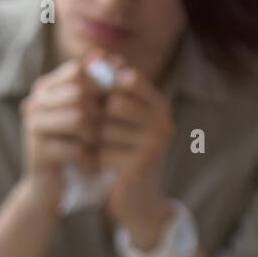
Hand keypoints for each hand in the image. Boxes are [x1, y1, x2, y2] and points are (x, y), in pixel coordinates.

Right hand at [19, 58, 105, 212]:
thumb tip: (115, 56)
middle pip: (80, 93)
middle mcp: (34, 103)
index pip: (78, 71)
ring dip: (95, 136)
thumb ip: (99, 86)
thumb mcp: (88, 113)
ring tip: (96, 148)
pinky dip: (90, 159)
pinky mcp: (37, 153)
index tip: (108, 106)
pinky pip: (76, 148)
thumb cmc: (74, 145)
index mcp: (44, 88)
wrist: (51, 188)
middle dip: (99, 114)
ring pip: (79, 118)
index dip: (100, 86)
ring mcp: (32, 128)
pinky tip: (91, 165)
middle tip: (103, 132)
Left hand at [100, 58, 174, 246]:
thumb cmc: (124, 154)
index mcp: (160, 105)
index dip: (105, 88)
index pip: (129, 77)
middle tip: (95, 131)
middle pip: (115, 101)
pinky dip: (94, 159)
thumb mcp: (120, 118)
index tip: (95, 104)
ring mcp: (154, 144)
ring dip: (94, 140)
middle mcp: (163, 121)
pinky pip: (102, 151)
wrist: (137, 203)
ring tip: (100, 151)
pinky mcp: (140, 166)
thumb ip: (109, 87)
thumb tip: (95, 53)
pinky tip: (100, 166)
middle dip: (97, 116)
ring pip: (105, 127)